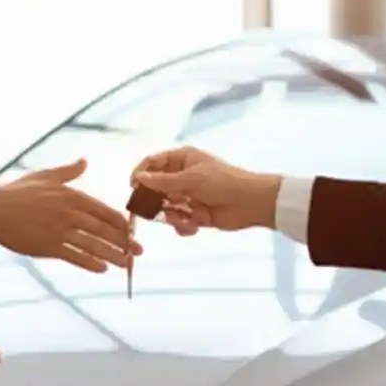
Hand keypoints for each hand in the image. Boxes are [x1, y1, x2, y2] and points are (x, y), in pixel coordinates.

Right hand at [0, 158, 140, 271]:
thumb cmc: (16, 192)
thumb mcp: (45, 176)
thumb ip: (68, 171)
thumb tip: (85, 161)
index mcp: (71, 196)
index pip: (105, 211)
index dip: (121, 224)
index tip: (133, 233)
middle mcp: (69, 213)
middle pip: (104, 230)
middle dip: (124, 243)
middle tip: (139, 253)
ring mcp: (59, 231)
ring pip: (93, 246)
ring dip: (113, 256)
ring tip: (127, 265)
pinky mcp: (47, 247)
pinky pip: (74, 257)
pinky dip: (90, 263)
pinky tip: (102, 269)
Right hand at [131, 147, 280, 234]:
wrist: (251, 203)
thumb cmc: (223, 182)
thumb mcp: (190, 179)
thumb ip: (162, 181)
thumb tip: (138, 178)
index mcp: (183, 159)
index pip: (153, 163)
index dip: (141, 173)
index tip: (134, 187)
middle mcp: (183, 176)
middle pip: (156, 188)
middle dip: (156, 201)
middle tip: (154, 210)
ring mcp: (189, 196)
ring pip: (166, 208)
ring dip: (172, 216)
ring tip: (185, 218)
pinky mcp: (195, 214)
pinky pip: (179, 221)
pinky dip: (183, 225)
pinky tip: (193, 227)